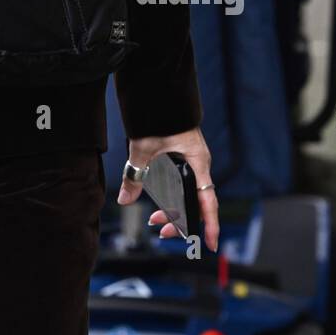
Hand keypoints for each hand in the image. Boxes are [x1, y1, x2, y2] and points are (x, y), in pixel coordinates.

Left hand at [117, 126, 218, 252]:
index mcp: (197, 162)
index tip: (211, 245)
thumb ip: (134, 175)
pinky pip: (182, 183)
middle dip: (180, 220)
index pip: (208, 201)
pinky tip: (159, 202)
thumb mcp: (143, 147)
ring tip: (155, 220)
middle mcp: (198, 164)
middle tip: (161, 231)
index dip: (211, 225)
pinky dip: (172, 195)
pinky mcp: (183, 157)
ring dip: (173, 209)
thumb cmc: (159, 114)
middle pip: (195, 202)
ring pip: (187, 194)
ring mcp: (192, 161)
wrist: (161, 89)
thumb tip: (124, 199)